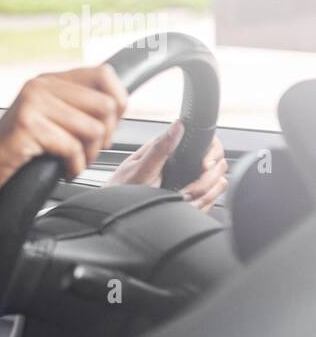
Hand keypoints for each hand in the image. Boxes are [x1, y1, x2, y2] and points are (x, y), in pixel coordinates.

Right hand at [0, 64, 127, 234]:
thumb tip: (120, 105)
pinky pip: (72, 147)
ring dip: (89, 154)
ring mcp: (32, 104)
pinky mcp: (27, 126)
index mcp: (49, 80)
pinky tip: (63, 170)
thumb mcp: (52, 120)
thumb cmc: (20, 152)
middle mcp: (40, 86)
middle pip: (105, 106)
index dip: (118, 102)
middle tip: (87, 151)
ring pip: (93, 129)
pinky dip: (74, 165)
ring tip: (74, 161)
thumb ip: (78, 107)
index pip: (105, 75)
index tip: (109, 126)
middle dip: (105, 136)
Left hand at [107, 120, 227, 210]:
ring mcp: (190, 179)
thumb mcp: (140, 168)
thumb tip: (178, 124)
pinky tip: (186, 206)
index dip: (212, 153)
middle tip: (186, 191)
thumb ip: (160, 148)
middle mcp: (184, 162)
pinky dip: (203, 205)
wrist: (117, 211)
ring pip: (218, 183)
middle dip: (206, 181)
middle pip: (218, 164)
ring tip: (181, 199)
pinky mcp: (192, 195)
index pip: (208, 142)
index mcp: (172, 150)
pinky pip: (212, 199)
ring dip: (204, 195)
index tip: (203, 166)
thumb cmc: (123, 189)